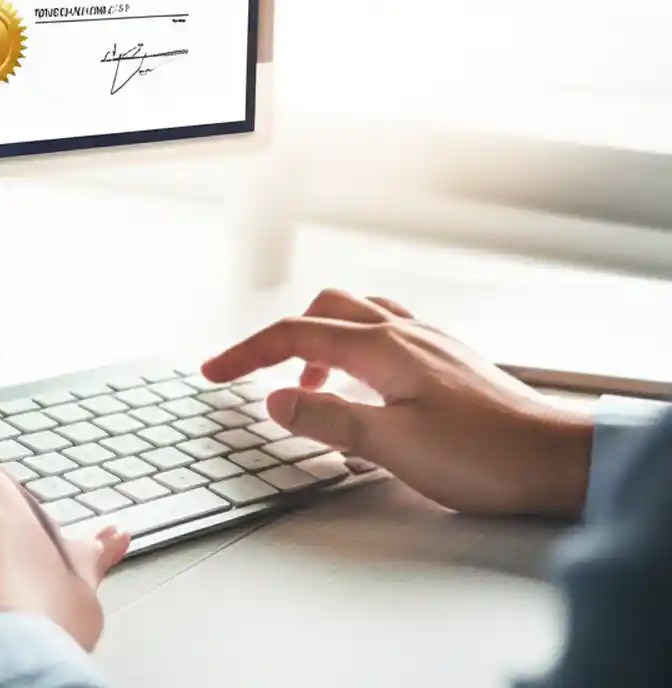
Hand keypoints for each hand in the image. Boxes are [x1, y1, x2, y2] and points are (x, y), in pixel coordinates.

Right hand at [202, 289, 594, 518]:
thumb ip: (328, 417)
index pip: (295, 335)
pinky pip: (386, 335)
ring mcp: (431, 344)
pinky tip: (362, 387)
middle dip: (280, 337)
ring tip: (305, 382)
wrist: (558, 460)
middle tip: (253, 371)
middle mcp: (406, 334)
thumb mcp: (392, 443)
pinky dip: (354, 350)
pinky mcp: (448, 362)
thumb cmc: (485, 454)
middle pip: (324, 311)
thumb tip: (276, 398)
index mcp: (384, 348)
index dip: (247, 353)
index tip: (213, 371)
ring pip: (357, 318)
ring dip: (319, 340)